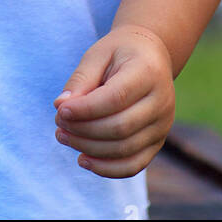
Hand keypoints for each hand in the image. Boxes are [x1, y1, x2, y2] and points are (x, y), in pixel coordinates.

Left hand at [52, 25, 175, 177]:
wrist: (151, 55)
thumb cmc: (120, 52)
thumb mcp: (98, 54)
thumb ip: (81, 79)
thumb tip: (60, 107)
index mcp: (148, 72)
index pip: (116, 98)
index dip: (85, 109)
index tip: (60, 111)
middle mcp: (162, 101)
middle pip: (120, 127)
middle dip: (83, 130)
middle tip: (58, 125)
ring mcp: (163, 124)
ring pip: (125, 149)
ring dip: (89, 149)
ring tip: (64, 137)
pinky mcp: (158, 141)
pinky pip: (134, 165)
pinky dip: (107, 169)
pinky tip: (83, 159)